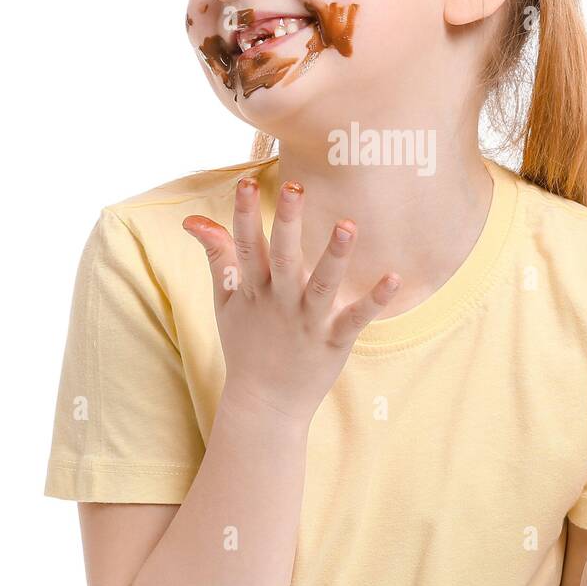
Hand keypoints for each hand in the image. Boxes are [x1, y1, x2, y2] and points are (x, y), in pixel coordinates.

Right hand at [182, 176, 401, 427]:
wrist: (264, 403)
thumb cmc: (246, 344)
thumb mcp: (225, 300)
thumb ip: (218, 255)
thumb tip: (193, 218)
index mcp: (253, 290)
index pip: (246, 246)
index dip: (244, 215)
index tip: (245, 182)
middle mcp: (280, 302)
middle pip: (283, 258)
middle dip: (288, 224)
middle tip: (296, 188)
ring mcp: (308, 322)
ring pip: (322, 285)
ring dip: (335, 255)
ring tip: (348, 224)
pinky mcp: (334, 341)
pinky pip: (356, 318)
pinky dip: (374, 300)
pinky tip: (394, 277)